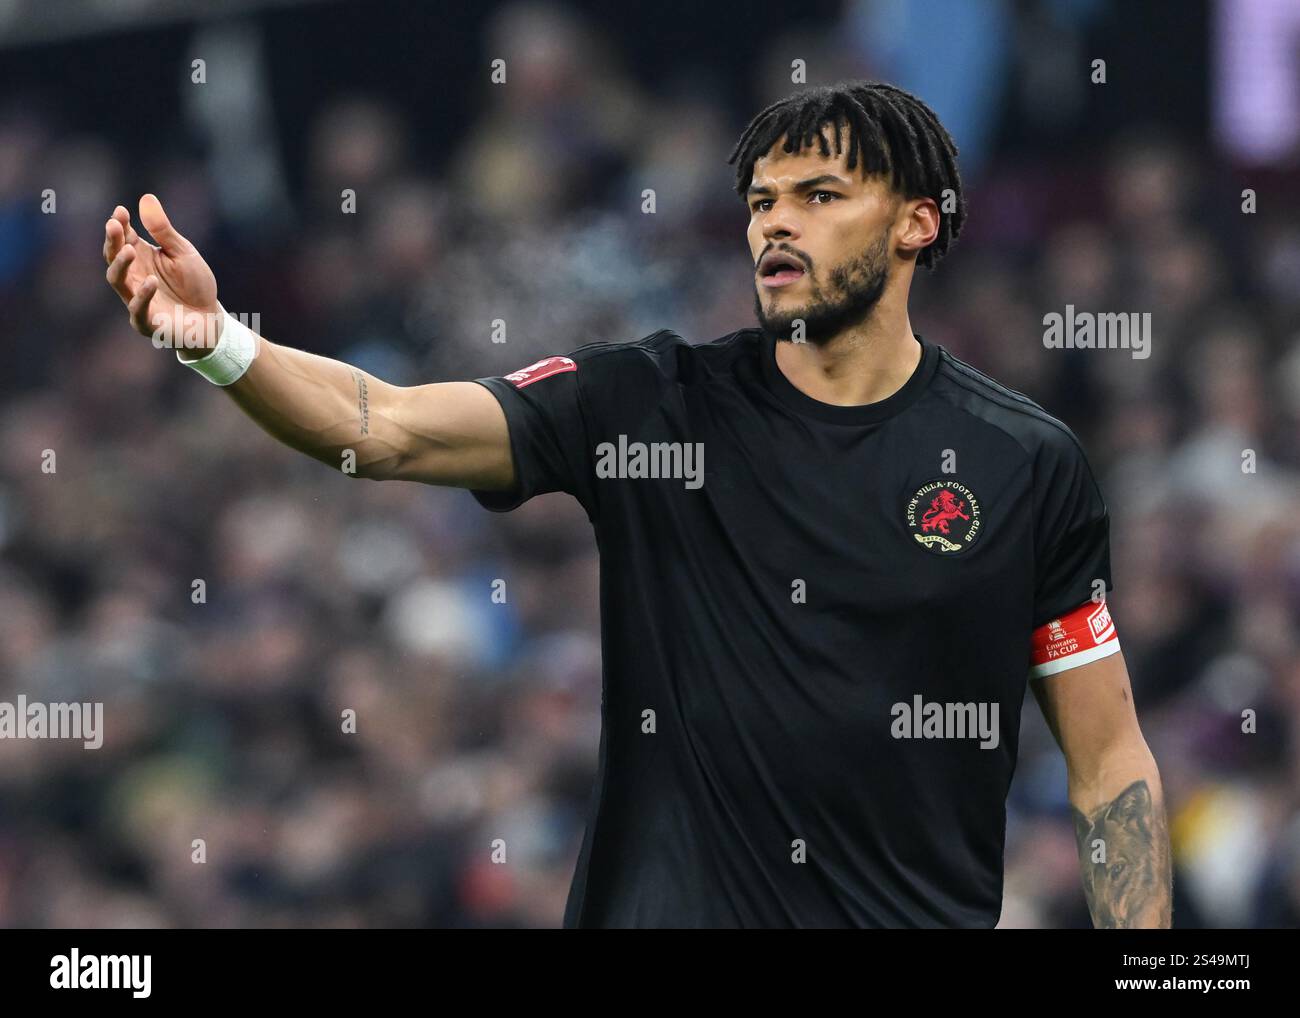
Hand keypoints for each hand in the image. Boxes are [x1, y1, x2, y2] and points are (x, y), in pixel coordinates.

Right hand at [103, 194, 220, 358]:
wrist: (211, 319)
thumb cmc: (194, 284)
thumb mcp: (182, 252)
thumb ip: (163, 230)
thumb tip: (146, 197)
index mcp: (140, 257)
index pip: (123, 238)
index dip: (119, 225)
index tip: (121, 211)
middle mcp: (133, 276)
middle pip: (113, 256)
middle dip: (112, 241)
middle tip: (114, 225)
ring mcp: (137, 299)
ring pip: (118, 281)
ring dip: (120, 264)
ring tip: (130, 250)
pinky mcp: (147, 322)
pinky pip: (138, 310)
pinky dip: (142, 296)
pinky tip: (150, 281)